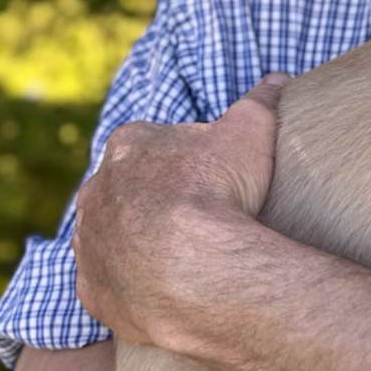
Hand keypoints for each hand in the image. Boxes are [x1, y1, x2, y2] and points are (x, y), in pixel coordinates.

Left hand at [72, 74, 288, 345]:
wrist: (194, 267)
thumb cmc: (219, 189)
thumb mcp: (252, 129)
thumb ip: (263, 99)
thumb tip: (281, 79)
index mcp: (127, 145)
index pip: (148, 142)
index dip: (180, 157)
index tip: (208, 174)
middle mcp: (96, 190)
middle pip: (124, 189)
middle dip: (152, 200)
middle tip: (197, 218)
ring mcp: (90, 242)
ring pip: (110, 237)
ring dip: (136, 244)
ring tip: (181, 259)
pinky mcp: (92, 288)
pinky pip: (108, 285)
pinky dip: (130, 287)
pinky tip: (162, 292)